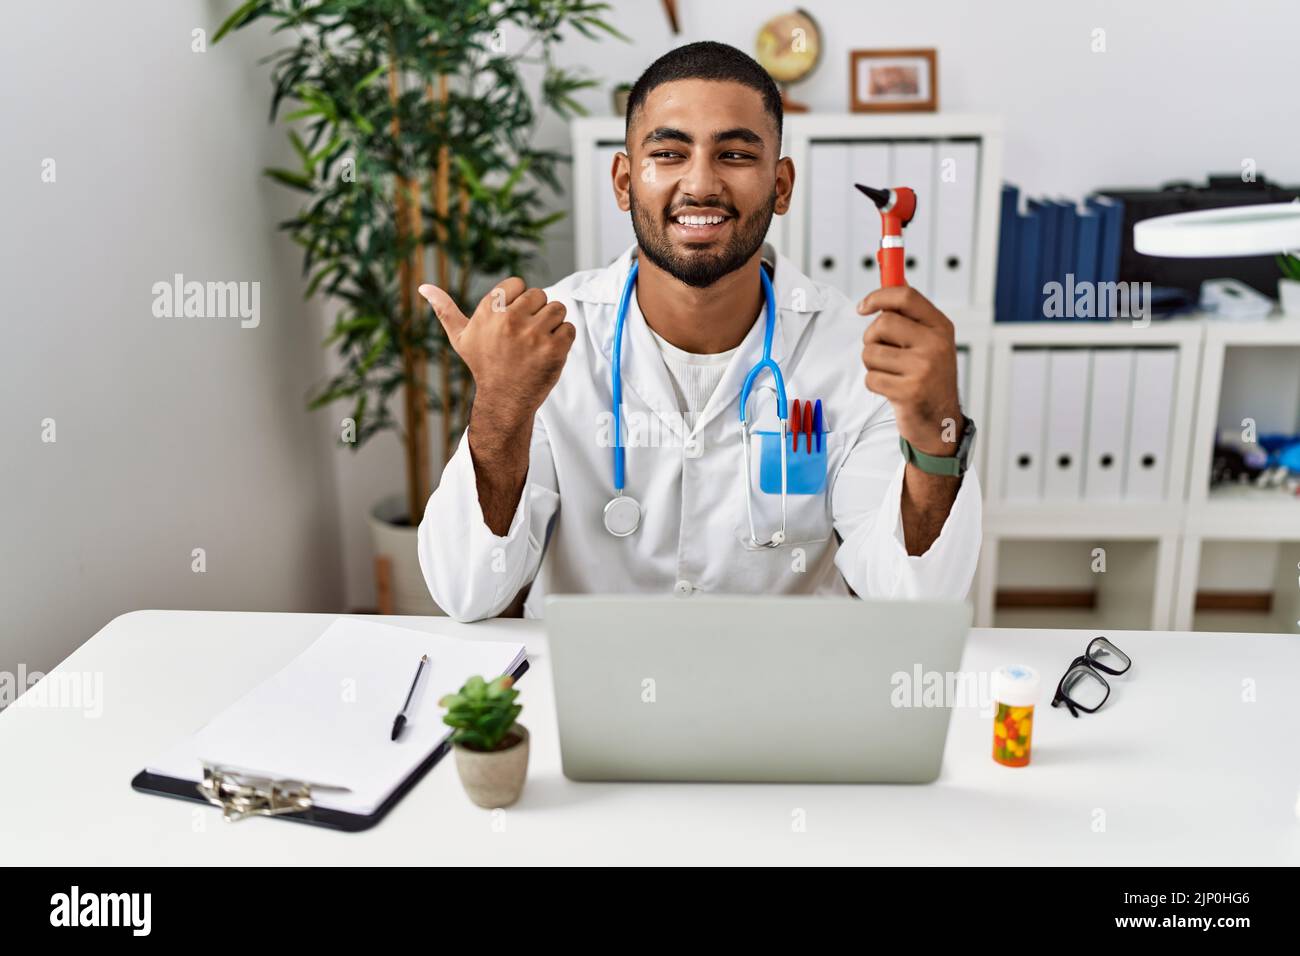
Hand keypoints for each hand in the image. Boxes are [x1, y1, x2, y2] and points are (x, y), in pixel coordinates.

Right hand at [418, 277, 573, 423]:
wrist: (504, 400)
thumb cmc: (483, 365)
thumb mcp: (460, 338)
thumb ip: (445, 310)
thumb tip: (423, 286)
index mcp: (490, 310)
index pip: (517, 283)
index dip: (517, 301)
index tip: (511, 321)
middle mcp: (511, 319)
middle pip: (540, 294)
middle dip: (535, 312)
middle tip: (524, 335)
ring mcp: (534, 335)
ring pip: (557, 309)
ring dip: (551, 324)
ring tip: (536, 343)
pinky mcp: (554, 349)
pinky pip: (569, 328)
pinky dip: (563, 339)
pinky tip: (547, 352)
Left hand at [858, 286, 962, 455]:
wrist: (941, 421)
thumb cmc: (930, 377)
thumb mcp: (930, 341)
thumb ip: (911, 313)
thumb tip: (896, 278)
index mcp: (940, 327)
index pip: (905, 296)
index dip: (878, 297)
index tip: (862, 307)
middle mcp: (935, 344)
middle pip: (882, 323)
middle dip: (872, 338)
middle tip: (882, 352)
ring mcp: (923, 368)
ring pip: (871, 352)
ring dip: (872, 364)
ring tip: (891, 373)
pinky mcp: (909, 392)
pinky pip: (871, 378)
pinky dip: (874, 384)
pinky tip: (891, 389)